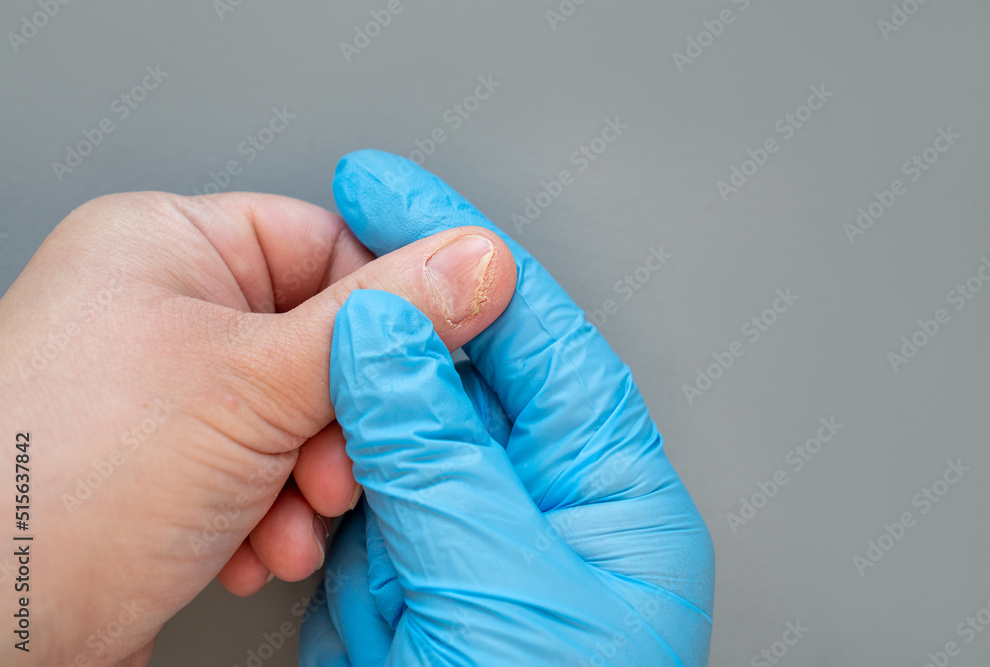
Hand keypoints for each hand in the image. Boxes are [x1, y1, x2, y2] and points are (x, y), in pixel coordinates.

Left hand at [0, 191, 514, 665]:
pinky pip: (268, 470)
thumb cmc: (60, 488)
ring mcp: (169, 395)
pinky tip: (254, 544)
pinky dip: (277, 514)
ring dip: (314, 478)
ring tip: (288, 514)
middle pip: (322, 341)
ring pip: (304, 416)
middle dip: (341, 419)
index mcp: (169, 245)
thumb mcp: (255, 383)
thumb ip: (384, 320)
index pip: (328, 243)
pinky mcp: (173, 468)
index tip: (433, 352)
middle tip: (336, 457)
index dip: (388, 306)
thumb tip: (477, 263)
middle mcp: (165, 311)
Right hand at [300, 151, 714, 665]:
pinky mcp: (402, 571)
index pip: (539, 339)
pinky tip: (299, 467)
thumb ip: (446, 457)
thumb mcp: (509, 591)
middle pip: (465, 370)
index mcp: (608, 499)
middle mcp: (539, 504)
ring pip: (397, 426)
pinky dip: (317, 470)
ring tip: (307, 384)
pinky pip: (354, 491)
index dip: (463, 253)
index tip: (392, 189)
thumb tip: (388, 337)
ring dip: (346, 403)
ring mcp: (464, 534)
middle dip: (395, 317)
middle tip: (329, 253)